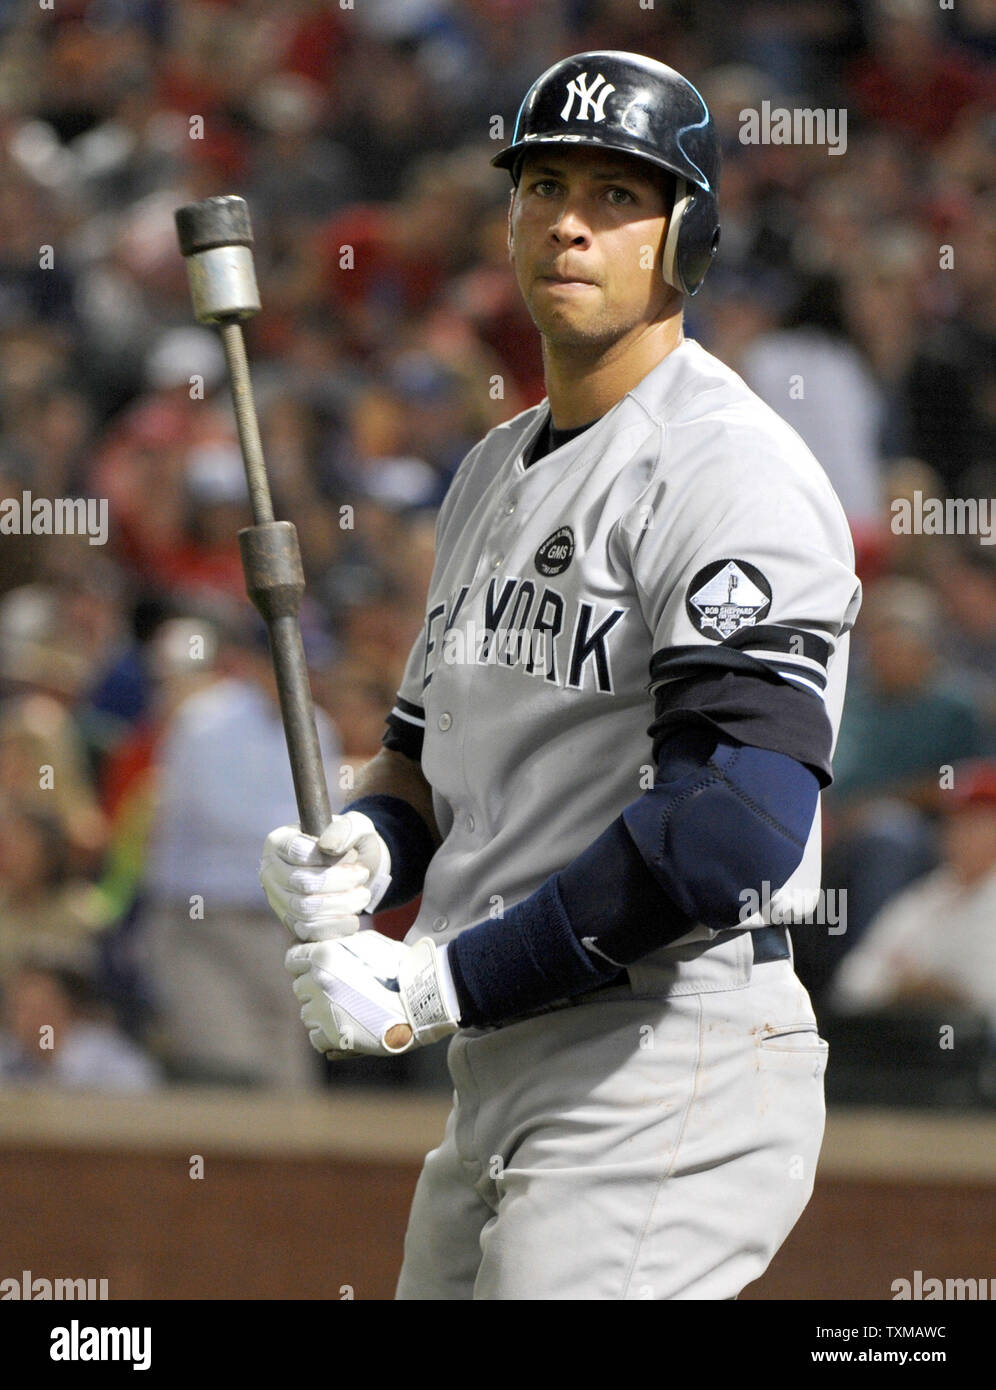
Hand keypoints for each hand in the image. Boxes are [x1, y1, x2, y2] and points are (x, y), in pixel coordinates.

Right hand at [260, 811, 391, 940]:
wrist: (353, 869)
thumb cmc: (350, 843)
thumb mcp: (355, 826)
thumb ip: (345, 829)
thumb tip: (327, 846)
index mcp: (279, 841)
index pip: (299, 852)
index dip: (328, 859)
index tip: (352, 858)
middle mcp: (270, 870)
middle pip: (303, 883)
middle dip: (340, 882)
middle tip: (362, 876)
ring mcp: (276, 898)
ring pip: (304, 909)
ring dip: (341, 904)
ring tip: (362, 895)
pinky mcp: (288, 922)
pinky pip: (306, 931)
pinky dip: (333, 926)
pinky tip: (352, 919)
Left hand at [285, 930, 459, 1057]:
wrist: (421, 1000)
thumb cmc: (400, 967)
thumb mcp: (368, 942)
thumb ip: (340, 944)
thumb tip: (323, 946)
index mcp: (324, 955)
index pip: (292, 960)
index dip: (304, 965)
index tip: (317, 970)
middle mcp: (317, 981)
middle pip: (300, 988)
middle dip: (316, 990)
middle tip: (343, 992)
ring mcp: (322, 1010)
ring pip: (307, 1014)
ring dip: (322, 1014)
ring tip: (350, 1011)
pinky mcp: (331, 1035)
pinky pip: (315, 1038)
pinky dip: (328, 1037)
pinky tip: (348, 1029)